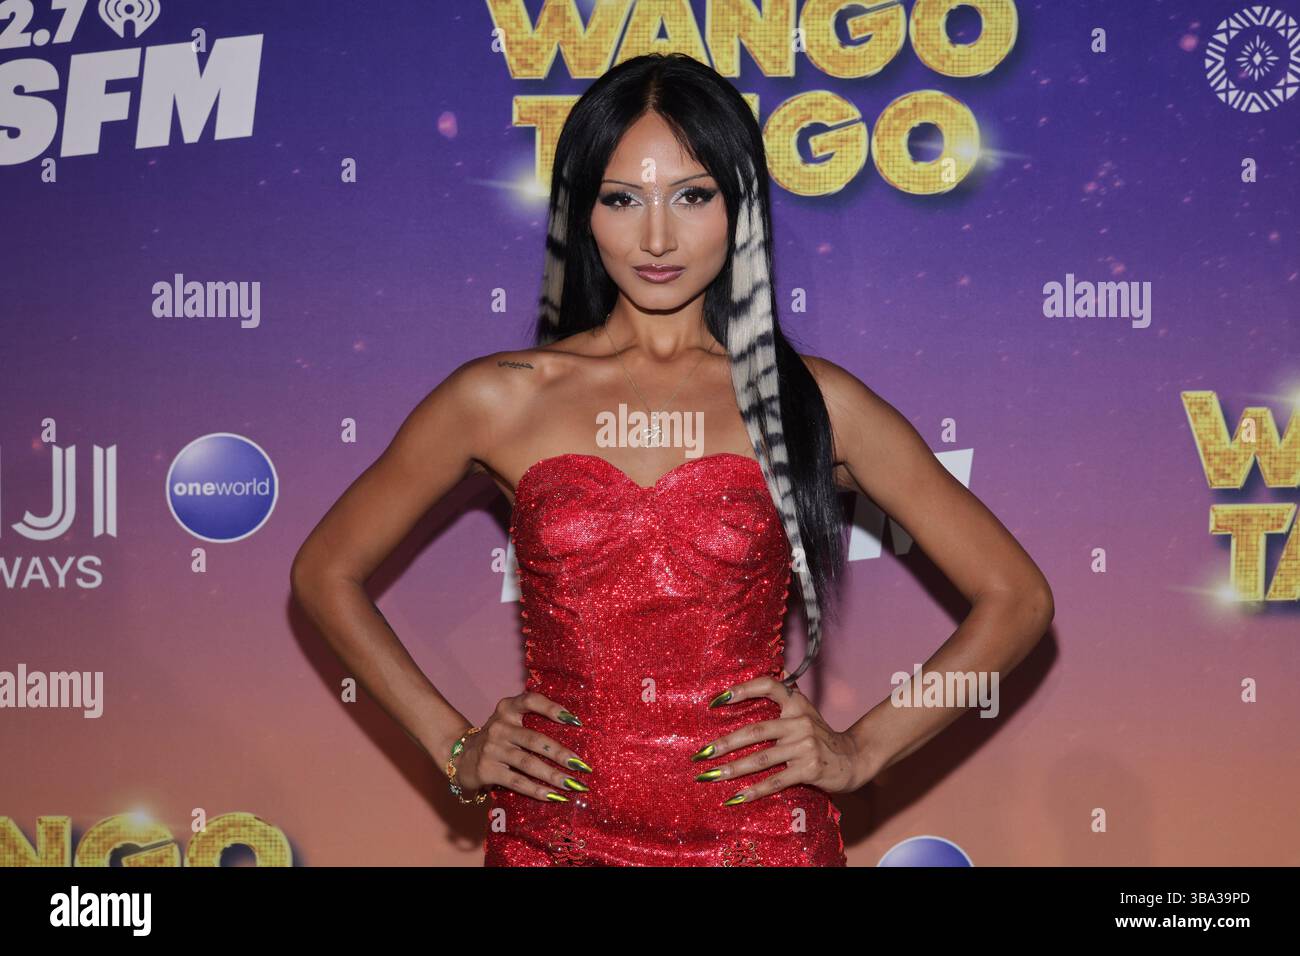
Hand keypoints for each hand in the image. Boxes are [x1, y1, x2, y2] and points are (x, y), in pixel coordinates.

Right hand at [450, 692, 593, 802]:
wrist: (460, 755)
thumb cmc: (498, 738)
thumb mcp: (510, 721)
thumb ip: (533, 721)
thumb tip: (575, 733)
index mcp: (507, 708)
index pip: (531, 701)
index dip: (553, 709)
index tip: (576, 721)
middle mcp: (499, 725)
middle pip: (535, 739)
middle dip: (561, 754)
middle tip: (583, 766)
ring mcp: (491, 748)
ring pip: (528, 763)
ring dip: (553, 776)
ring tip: (573, 785)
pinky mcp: (486, 770)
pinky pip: (517, 782)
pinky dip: (537, 790)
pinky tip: (553, 796)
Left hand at [691, 675, 871, 802]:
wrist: (854, 759)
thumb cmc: (822, 736)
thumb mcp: (806, 711)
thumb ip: (789, 695)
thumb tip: (780, 667)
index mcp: (796, 703)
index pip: (769, 685)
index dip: (742, 689)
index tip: (716, 700)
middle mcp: (800, 721)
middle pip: (755, 730)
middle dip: (725, 743)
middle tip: (701, 754)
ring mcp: (805, 745)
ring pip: (761, 758)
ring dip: (732, 769)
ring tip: (711, 776)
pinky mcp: (809, 769)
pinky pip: (775, 781)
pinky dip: (753, 791)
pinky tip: (735, 798)